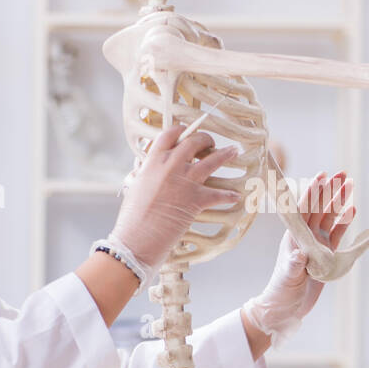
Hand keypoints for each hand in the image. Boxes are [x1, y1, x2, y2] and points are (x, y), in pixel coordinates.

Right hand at [110, 124, 241, 277]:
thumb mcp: (134, 186)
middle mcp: (171, 166)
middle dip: (205, 139)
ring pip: (213, 160)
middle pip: (194, 142)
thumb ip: (142, 173)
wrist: (138, 237)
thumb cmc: (132, 216)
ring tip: (234, 151)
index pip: (170, 134)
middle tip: (211, 143)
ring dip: (226, 155)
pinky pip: (219, 194)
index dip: (181, 130)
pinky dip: (228, 196)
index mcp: (154, 161)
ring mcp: (186, 181)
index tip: (187, 130)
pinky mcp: (197, 198)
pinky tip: (235, 196)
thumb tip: (141, 167)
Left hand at [242, 171, 354, 347]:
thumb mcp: (288, 279)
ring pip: (330, 218)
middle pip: (320, 208)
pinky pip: (337, 234)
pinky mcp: (326, 255)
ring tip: (350, 184)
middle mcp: (305, 237)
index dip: (313, 192)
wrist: (285, 309)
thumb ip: (295, 265)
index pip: (304, 210)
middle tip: (343, 174)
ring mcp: (317, 245)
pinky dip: (345, 221)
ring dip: (339, 202)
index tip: (322, 176)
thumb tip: (300, 254)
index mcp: (294, 237)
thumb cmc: (281, 292)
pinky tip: (353, 209)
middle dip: (330, 190)